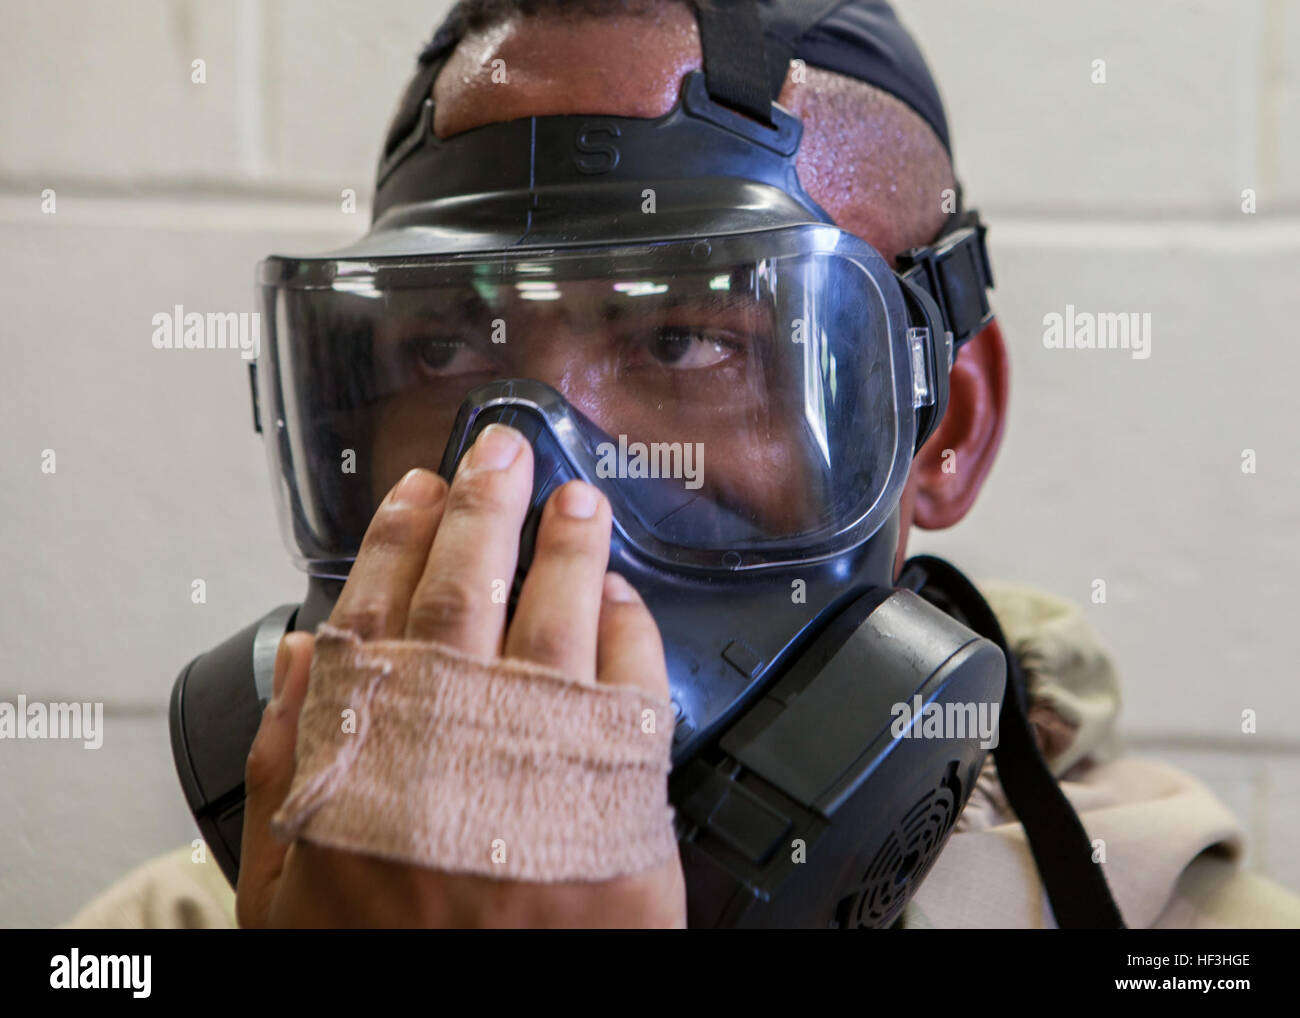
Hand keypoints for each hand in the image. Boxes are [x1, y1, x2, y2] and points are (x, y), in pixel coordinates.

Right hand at [236, 424, 685, 927]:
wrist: (491, 1017)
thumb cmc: (383, 954)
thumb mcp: (284, 869)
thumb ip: (287, 750)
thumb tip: (305, 650)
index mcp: (369, 744)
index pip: (381, 606)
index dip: (399, 536)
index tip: (417, 486)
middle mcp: (454, 735)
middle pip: (470, 588)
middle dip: (487, 504)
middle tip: (503, 447)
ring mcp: (541, 758)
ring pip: (558, 617)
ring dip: (569, 546)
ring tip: (577, 498)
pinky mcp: (620, 794)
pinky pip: (632, 686)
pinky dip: (629, 631)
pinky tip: (625, 599)